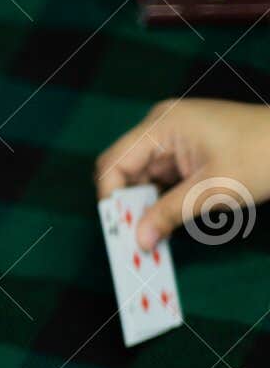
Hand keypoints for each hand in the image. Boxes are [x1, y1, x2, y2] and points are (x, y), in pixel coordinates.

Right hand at [95, 98, 269, 250]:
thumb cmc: (262, 157)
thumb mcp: (211, 191)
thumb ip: (168, 214)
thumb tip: (139, 241)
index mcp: (162, 126)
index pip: (114, 164)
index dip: (111, 198)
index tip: (120, 230)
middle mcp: (161, 128)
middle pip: (125, 171)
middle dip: (128, 205)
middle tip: (136, 238)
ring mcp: (174, 138)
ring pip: (142, 178)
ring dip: (145, 206)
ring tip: (153, 235)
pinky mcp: (187, 151)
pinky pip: (161, 178)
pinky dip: (161, 200)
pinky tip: (167, 221)